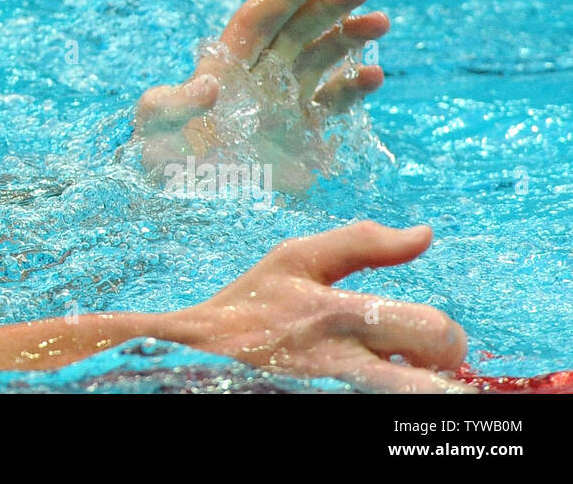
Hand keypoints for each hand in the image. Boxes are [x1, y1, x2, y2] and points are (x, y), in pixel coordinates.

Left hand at [122, 0, 388, 190]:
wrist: (178, 195)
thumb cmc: (159, 153)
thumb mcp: (155, 124)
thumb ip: (175, 102)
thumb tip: (212, 84)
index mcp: (224, 61)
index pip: (260, 18)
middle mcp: (258, 73)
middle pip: (298, 28)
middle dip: (330, 3)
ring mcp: (283, 99)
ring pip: (322, 57)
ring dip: (350, 37)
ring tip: (380, 22)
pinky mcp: (302, 130)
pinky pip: (332, 102)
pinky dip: (353, 89)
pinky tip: (373, 77)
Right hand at [179, 221, 471, 392]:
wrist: (197, 351)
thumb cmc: (251, 303)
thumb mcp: (295, 259)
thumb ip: (362, 243)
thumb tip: (425, 234)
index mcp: (340, 314)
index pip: (432, 329)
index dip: (446, 337)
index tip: (429, 338)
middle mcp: (343, 361)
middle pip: (434, 384)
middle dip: (440, 374)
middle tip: (418, 365)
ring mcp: (335, 390)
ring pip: (410, 404)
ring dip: (419, 392)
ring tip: (404, 379)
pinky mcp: (328, 404)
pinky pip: (380, 410)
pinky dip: (389, 399)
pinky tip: (373, 384)